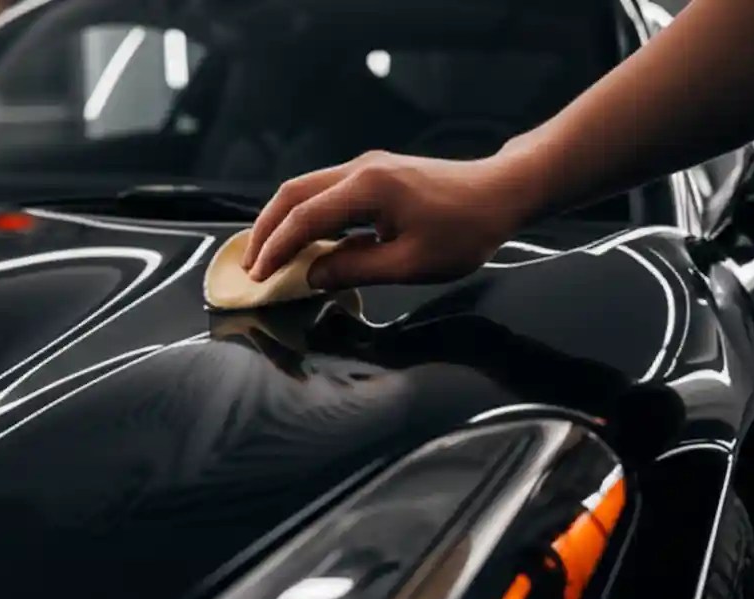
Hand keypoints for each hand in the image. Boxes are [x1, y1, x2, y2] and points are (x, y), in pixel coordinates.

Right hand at [241, 147, 539, 290]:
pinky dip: (304, 214)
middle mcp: (360, 168)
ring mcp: (367, 166)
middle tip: (251, 265)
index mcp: (368, 188)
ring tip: (268, 254)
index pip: (304, 218)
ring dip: (282, 220)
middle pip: (293, 193)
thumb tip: (312, 275)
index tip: (258, 276)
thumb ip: (355, 269)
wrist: (502, 192)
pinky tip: (302, 239)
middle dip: (265, 230)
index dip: (276, 249)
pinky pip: (326, 191)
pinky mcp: (376, 173)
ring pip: (306, 188)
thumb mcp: (411, 263)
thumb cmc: (466, 229)